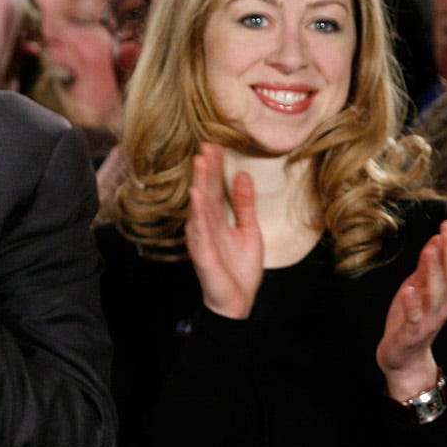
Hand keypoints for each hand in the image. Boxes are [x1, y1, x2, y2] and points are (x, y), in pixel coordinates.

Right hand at [184, 143, 262, 320]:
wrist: (238, 300)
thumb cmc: (240, 269)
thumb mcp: (249, 230)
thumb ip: (245, 205)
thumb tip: (243, 176)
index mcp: (217, 219)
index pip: (215, 188)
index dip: (215, 168)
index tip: (215, 145)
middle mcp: (206, 225)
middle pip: (206, 192)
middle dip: (206, 169)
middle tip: (205, 145)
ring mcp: (202, 238)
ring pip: (200, 206)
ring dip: (200, 183)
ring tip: (200, 162)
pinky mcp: (202, 252)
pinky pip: (199, 229)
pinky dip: (197, 211)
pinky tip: (197, 195)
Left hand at [376, 219, 446, 401]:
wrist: (403, 358)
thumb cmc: (409, 320)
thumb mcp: (416, 289)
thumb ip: (426, 269)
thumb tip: (435, 240)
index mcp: (443, 295)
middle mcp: (441, 306)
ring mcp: (427, 320)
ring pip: (435, 294)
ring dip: (434, 270)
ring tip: (432, 249)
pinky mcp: (411, 333)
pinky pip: (413, 317)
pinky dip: (412, 303)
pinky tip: (409, 288)